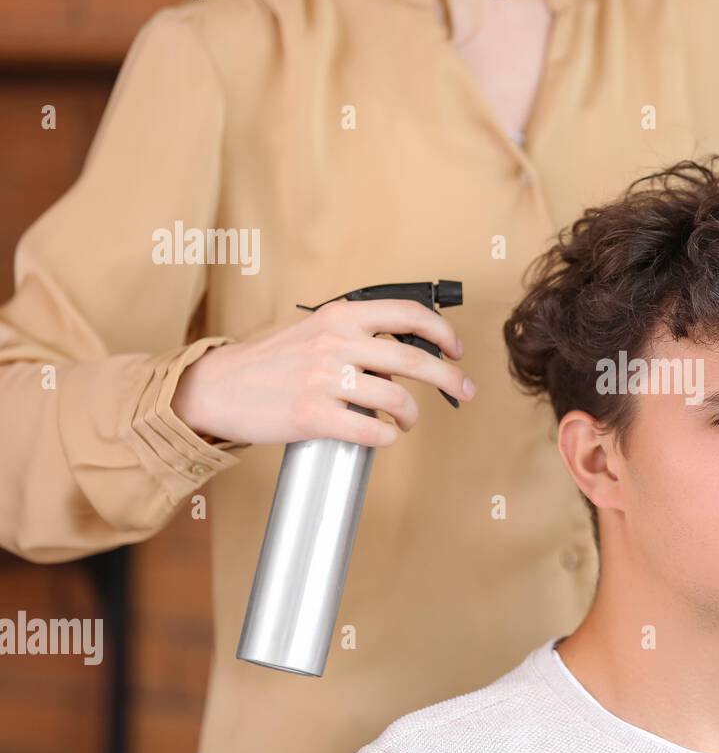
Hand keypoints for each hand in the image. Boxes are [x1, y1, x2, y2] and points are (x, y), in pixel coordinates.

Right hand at [171, 298, 473, 447]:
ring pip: (398, 400)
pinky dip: (386, 437)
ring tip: (405, 421)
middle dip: (450, 378)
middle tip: (464, 391)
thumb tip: (407, 350)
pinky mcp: (313, 415)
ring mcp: (324, 380)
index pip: (408, 314)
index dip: (442, 332)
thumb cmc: (272, 362)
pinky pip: (371, 430)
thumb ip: (357, 334)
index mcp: (341, 317)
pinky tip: (383, 436)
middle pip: (415, 360)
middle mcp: (336, 343)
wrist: (219, 387)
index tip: (457, 349)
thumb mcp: (316, 330)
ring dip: (411, 416)